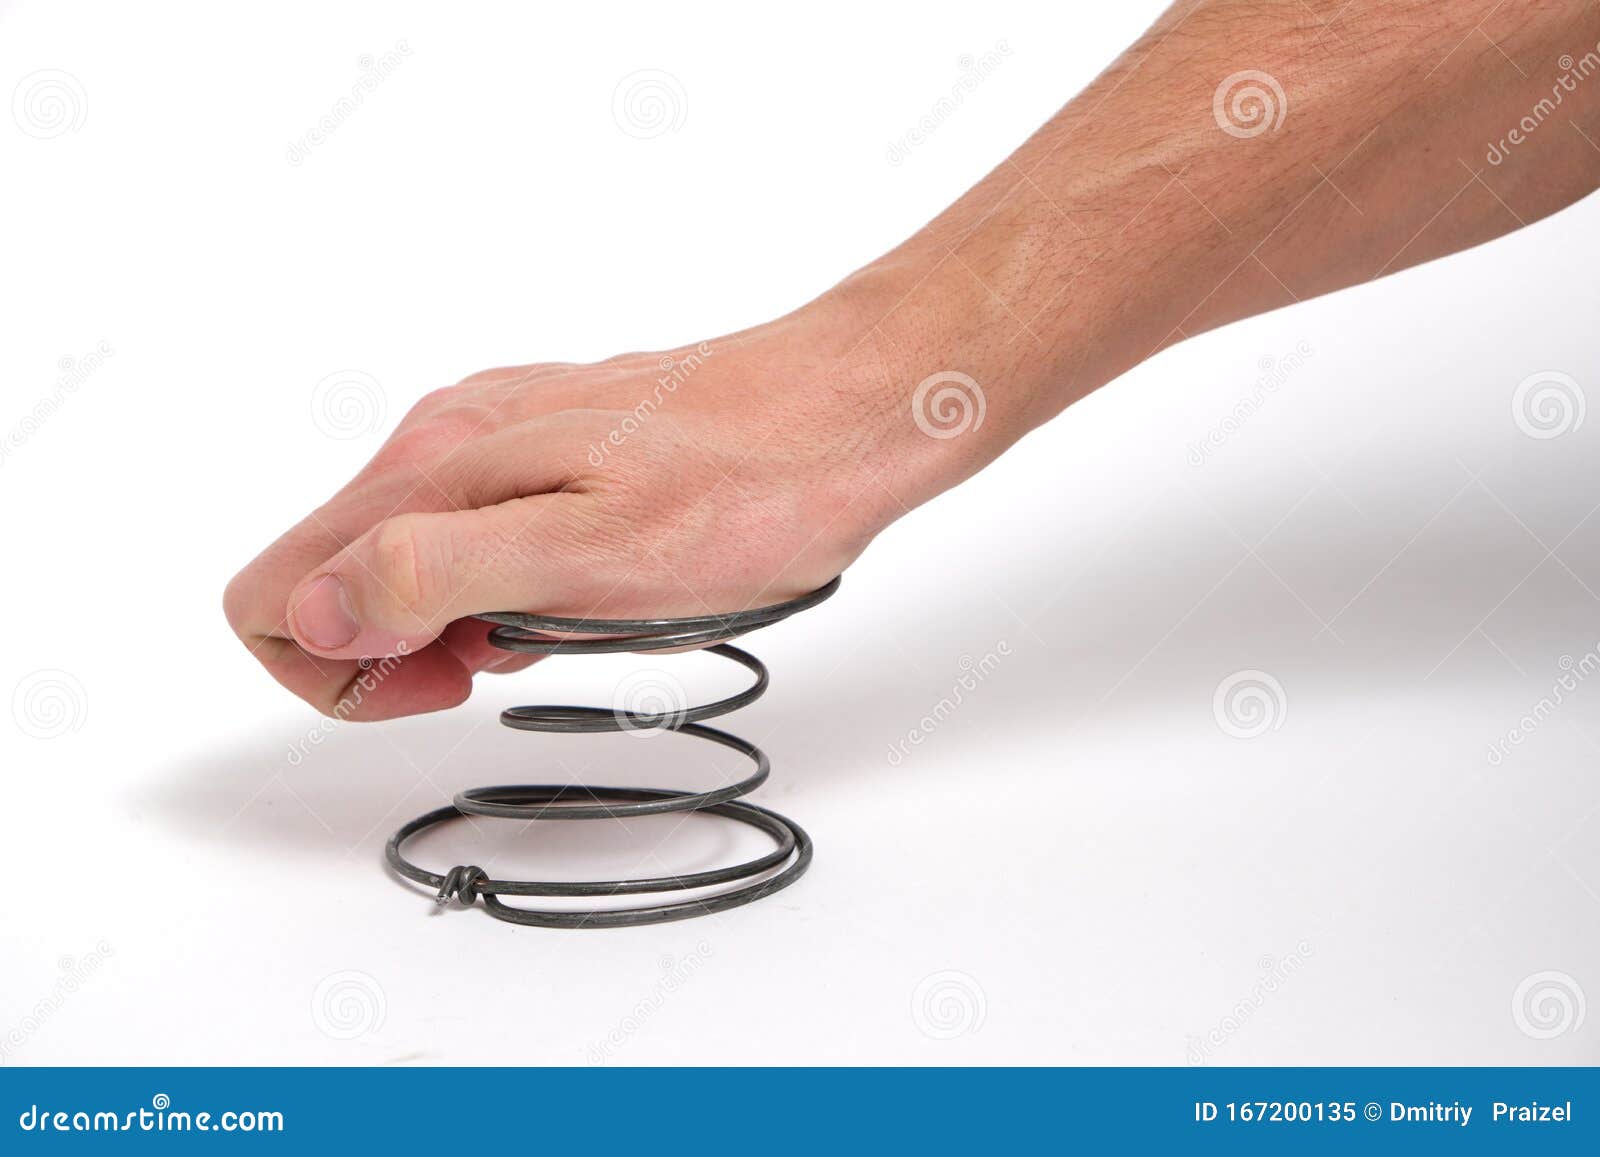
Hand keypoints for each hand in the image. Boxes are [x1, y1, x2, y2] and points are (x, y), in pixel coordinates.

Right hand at [222, 293, 928, 720]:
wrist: (850, 410)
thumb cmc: (745, 489)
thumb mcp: (588, 558)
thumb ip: (435, 579)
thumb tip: (319, 613)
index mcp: (435, 470)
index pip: (274, 590)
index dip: (339, 669)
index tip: (443, 679)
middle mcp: (446, 442)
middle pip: (329, 575)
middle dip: (401, 648)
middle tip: (519, 650)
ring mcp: (497, 441)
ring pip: (407, 560)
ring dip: (469, 619)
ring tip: (578, 611)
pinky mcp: (550, 449)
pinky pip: (481, 538)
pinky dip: (518, 585)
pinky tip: (599, 584)